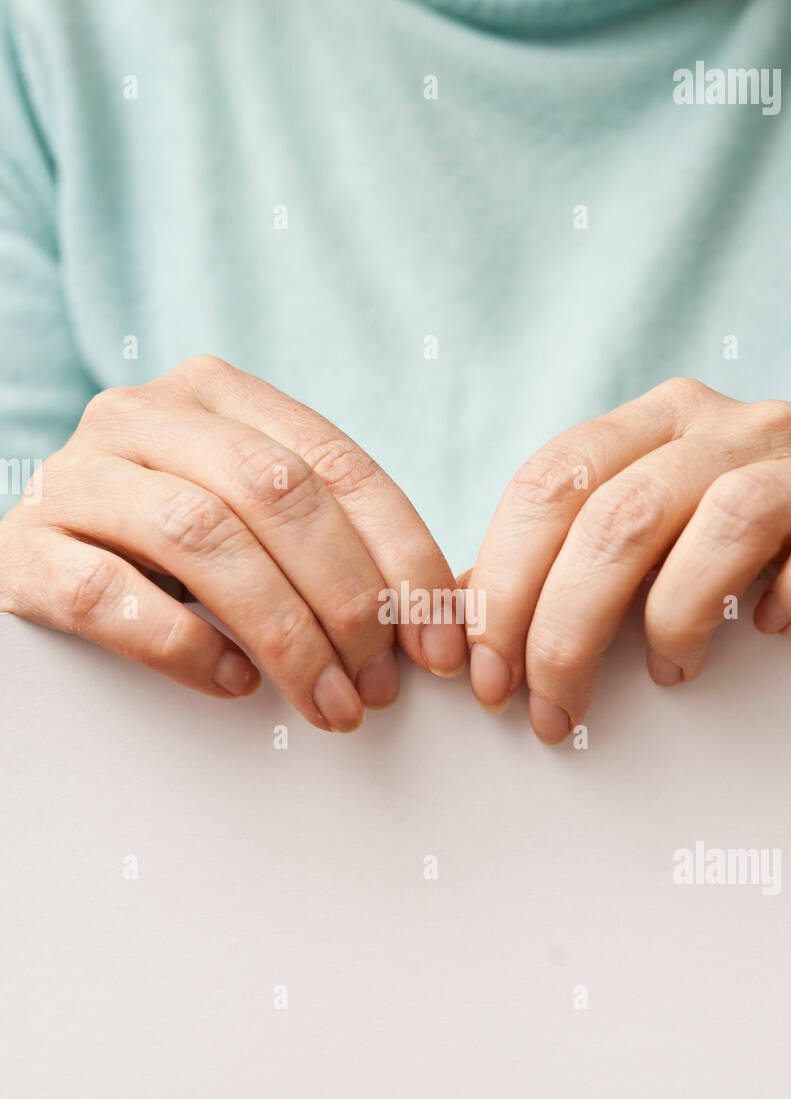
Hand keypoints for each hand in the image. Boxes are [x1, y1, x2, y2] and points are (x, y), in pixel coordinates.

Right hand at [0, 356, 464, 730]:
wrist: (32, 557)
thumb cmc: (159, 549)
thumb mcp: (246, 518)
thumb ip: (325, 539)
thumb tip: (439, 618)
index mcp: (217, 396)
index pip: (337, 464)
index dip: (403, 557)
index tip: (441, 643)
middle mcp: (144, 416)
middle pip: (276, 494)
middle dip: (348, 600)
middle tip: (379, 684)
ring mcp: (77, 476)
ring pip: (202, 538)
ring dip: (283, 633)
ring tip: (327, 702)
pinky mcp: (27, 549)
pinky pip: (110, 595)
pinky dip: (185, 646)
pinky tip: (233, 683)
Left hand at [466, 377, 790, 742]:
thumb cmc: (734, 560)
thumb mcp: (640, 547)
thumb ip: (567, 565)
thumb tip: (466, 633)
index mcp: (654, 425)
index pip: (549, 485)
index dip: (501, 583)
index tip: (483, 672)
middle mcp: (728, 427)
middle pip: (617, 513)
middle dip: (563, 625)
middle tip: (549, 706)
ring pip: (723, 519)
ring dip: (674, 617)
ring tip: (670, 672)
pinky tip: (776, 628)